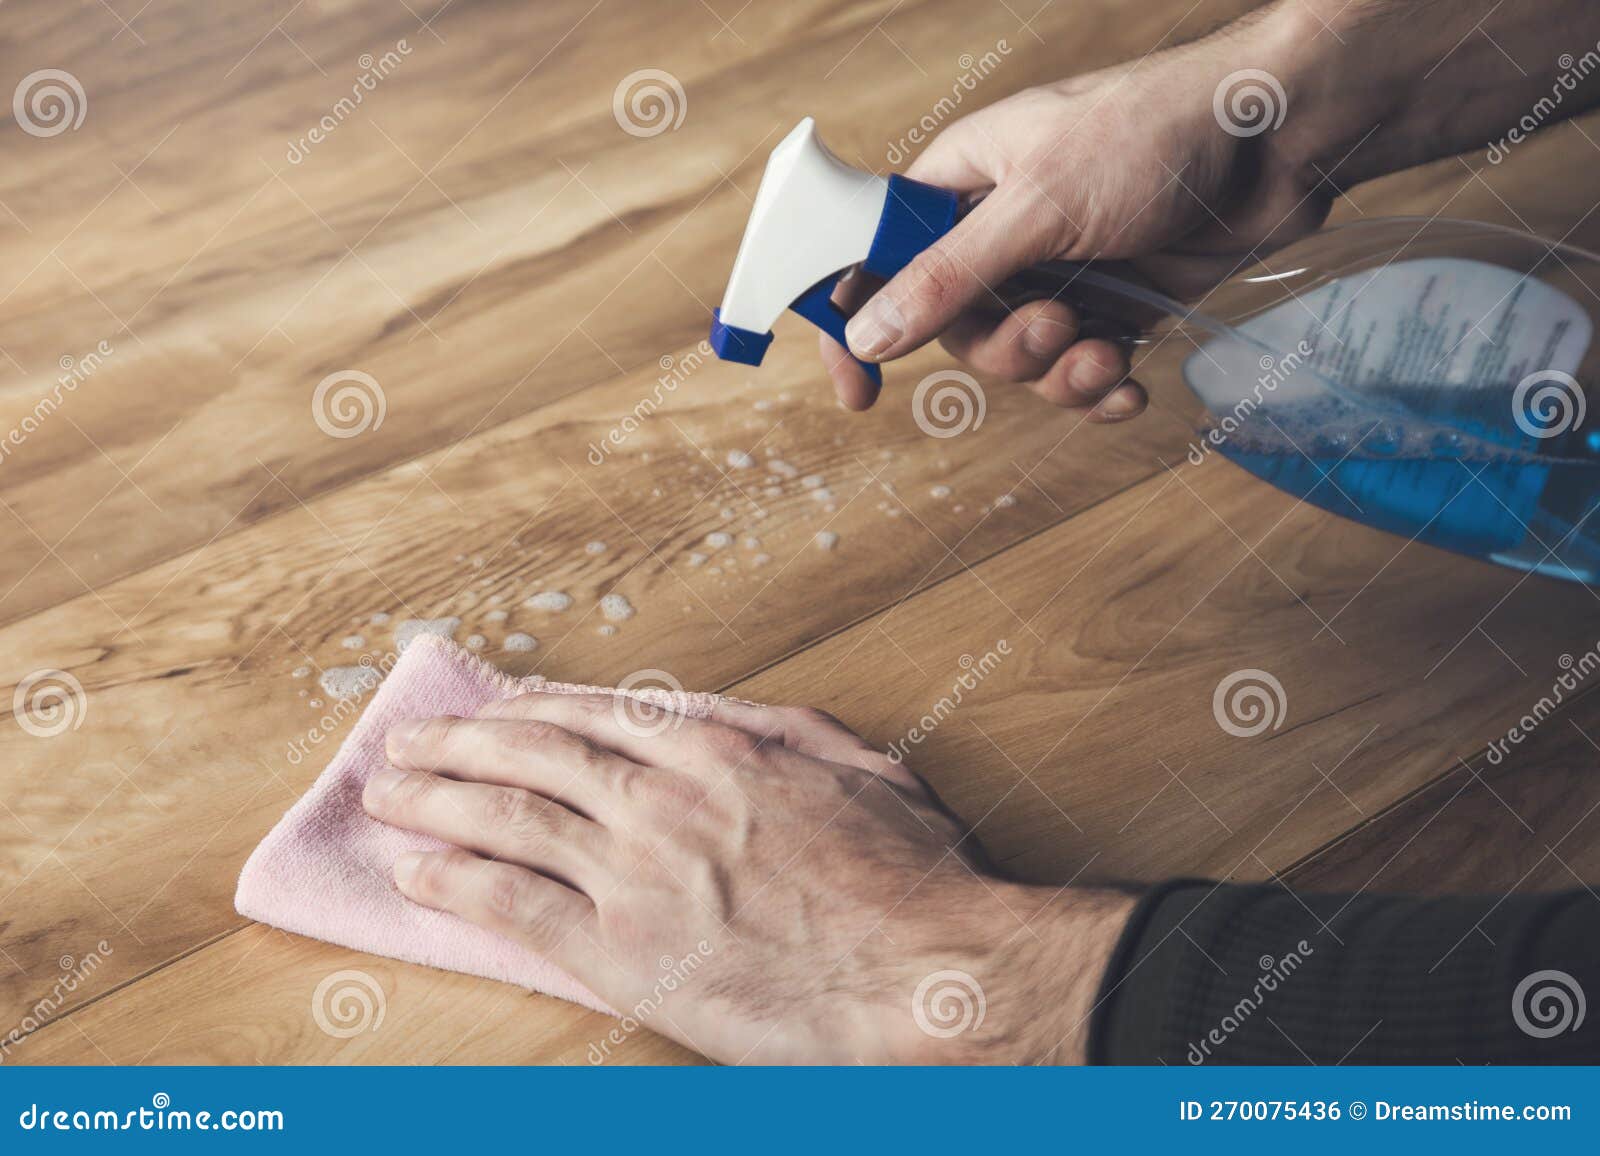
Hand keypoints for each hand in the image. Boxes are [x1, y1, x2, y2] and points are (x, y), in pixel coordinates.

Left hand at [362, 694, 1134, 1063]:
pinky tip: (416, 872)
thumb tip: (726, 714)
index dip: (529, 712)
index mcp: (721, 752)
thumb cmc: (912, 879)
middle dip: (458, 744)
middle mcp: (663, 801)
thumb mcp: (866, 770)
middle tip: (407, 741)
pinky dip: (456, 882)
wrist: (924, 974)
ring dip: (435, 801)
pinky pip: (514, 907)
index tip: (491, 711)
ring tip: (386, 793)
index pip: (596, 716)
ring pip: (507, 821)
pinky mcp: (623, 953)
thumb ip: (788, 731)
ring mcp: (637, 876)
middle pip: (532, 757)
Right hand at [827, 9, 1338, 415]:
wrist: (1278, 141)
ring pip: (1019, 359)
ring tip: (1106, 350)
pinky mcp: (1113, 304)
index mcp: (959, 183)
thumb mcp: (1038, 205)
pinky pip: (1077, 373)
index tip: (858, 391)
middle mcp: (1000, 230)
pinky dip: (1099, 388)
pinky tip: (1131, 384)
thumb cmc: (1153, 135)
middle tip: (1057, 325)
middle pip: (956, 329)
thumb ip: (949, 276)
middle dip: (1006, 348)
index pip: (877, 258)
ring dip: (1060, 373)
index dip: (857, 322)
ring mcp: (1057, 270)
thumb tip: (868, 334)